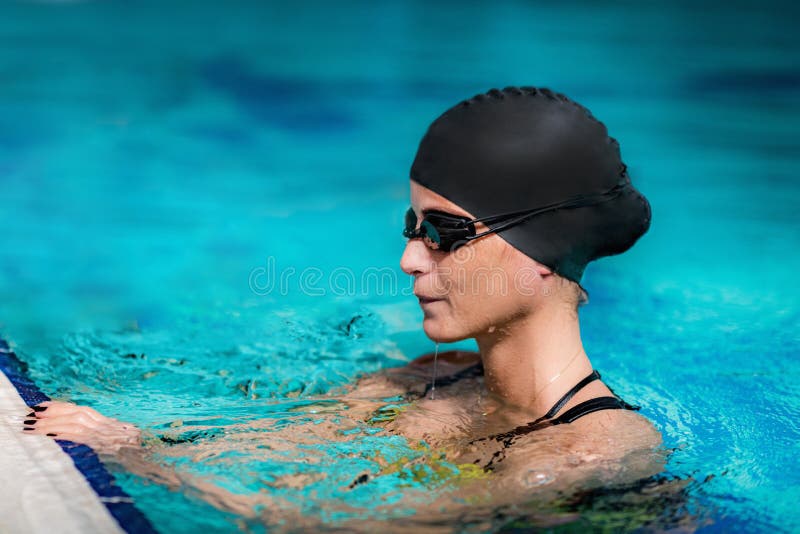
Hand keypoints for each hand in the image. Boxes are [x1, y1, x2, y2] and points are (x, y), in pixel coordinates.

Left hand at [22, 401, 140, 453]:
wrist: (149, 467)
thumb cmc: (135, 461)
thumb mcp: (120, 448)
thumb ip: (106, 440)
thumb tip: (88, 435)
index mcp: (110, 427)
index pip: (82, 411)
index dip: (62, 407)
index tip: (43, 406)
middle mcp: (108, 428)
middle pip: (78, 413)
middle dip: (54, 412)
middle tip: (32, 414)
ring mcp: (107, 436)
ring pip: (76, 421)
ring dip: (52, 422)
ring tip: (33, 425)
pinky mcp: (104, 445)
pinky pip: (80, 436)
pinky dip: (63, 432)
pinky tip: (49, 434)